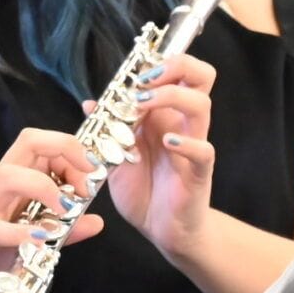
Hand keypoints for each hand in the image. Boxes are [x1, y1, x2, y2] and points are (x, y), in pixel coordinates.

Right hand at [0, 126, 108, 292]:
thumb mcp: (29, 242)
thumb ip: (63, 231)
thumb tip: (96, 221)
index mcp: (13, 185)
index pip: (43, 146)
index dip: (72, 153)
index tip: (91, 179)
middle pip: (29, 142)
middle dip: (65, 150)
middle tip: (85, 183)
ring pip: (9, 175)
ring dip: (44, 186)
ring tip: (64, 210)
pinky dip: (19, 234)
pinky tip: (41, 243)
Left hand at [93, 53, 217, 267]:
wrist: (160, 228)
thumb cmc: (143, 189)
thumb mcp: (116, 156)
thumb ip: (107, 129)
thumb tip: (90, 102)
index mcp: (164, 114)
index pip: (176, 71)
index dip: (156, 63)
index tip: (130, 75)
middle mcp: (182, 123)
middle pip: (200, 75)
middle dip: (174, 66)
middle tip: (144, 82)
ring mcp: (194, 144)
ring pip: (201, 104)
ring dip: (171, 97)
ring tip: (144, 105)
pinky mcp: (199, 172)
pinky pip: (203, 150)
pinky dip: (187, 142)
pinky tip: (167, 142)